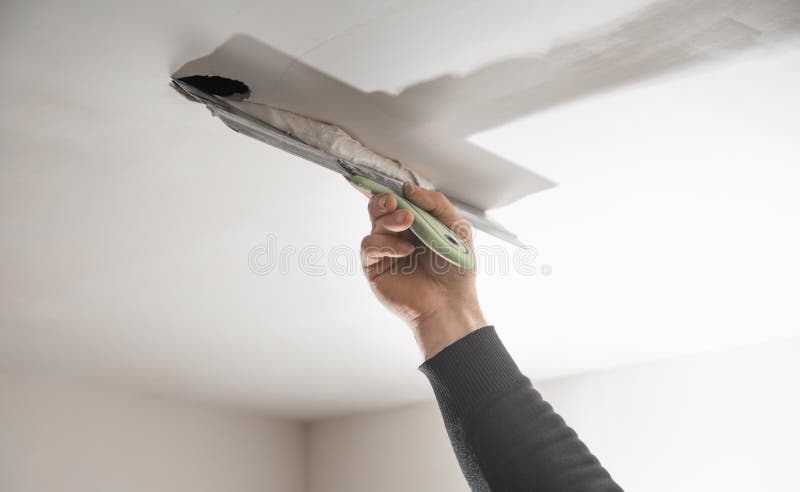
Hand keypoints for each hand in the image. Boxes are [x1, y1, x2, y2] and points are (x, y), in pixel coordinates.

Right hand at [359, 183, 486, 358]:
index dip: (392, 189)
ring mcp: (385, 250)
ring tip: (407, 223)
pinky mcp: (374, 267)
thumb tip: (409, 189)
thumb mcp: (457, 228)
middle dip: (385, 199)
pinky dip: (386, 243)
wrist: (450, 304)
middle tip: (396, 202)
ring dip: (390, 219)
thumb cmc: (456, 271)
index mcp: (417, 222)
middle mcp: (398, 234)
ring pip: (374, 222)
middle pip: (379, 206)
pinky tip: (404, 250)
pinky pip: (370, 246)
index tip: (394, 184)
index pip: (399, 199)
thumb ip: (436, 204)